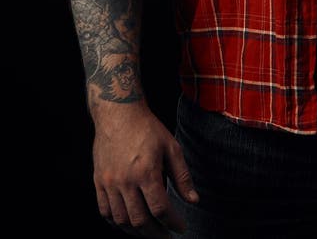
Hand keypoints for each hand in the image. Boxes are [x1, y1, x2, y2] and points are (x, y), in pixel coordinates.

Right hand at [91, 102, 198, 236]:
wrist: (119, 113)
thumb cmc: (147, 128)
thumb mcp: (171, 147)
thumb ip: (182, 176)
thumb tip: (194, 201)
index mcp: (146, 172)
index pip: (160, 209)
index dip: (173, 223)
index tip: (180, 227)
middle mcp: (126, 181)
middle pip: (140, 221)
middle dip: (156, 233)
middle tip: (166, 234)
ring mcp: (109, 183)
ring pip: (122, 220)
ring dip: (137, 232)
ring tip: (150, 231)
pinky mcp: (99, 181)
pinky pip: (105, 212)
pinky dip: (117, 223)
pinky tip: (128, 223)